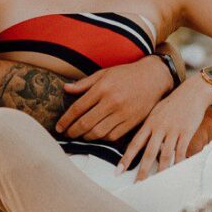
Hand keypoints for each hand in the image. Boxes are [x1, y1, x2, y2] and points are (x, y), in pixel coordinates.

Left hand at [57, 56, 173, 141]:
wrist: (153, 78)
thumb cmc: (126, 74)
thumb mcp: (105, 73)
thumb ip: (85, 83)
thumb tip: (66, 88)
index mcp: (103, 87)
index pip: (78, 108)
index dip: (65, 120)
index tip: (59, 127)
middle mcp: (112, 101)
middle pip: (85, 123)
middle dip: (72, 131)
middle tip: (67, 134)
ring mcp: (122, 113)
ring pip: (97, 132)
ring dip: (85, 137)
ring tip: (80, 135)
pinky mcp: (131, 122)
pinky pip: (112, 136)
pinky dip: (101, 138)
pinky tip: (96, 135)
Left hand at [120, 74, 211, 178]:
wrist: (192, 91)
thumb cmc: (174, 102)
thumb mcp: (156, 111)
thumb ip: (149, 126)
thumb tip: (140, 141)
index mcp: (150, 122)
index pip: (135, 143)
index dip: (126, 158)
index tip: (118, 171)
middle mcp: (159, 127)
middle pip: (149, 153)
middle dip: (142, 170)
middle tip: (137, 185)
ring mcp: (173, 130)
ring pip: (165, 155)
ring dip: (160, 171)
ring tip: (157, 183)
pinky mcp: (186, 132)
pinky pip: (181, 151)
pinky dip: (179, 162)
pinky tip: (176, 171)